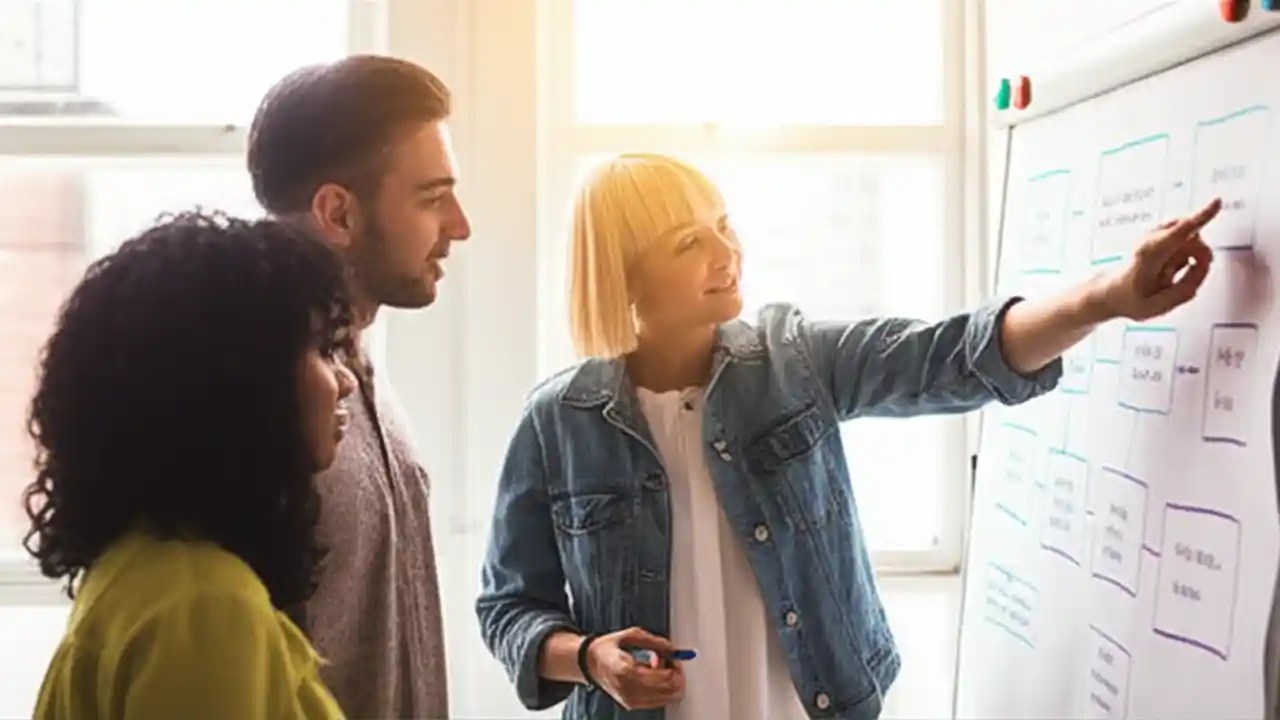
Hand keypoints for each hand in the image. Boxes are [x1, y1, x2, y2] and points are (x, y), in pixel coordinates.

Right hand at [586, 627, 685, 709]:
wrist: (590, 664)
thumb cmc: (608, 648)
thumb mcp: (629, 635)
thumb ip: (653, 641)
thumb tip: (673, 649)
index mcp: (626, 670)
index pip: (665, 677)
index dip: (675, 664)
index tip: (672, 654)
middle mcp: (629, 689)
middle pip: (671, 691)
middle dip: (676, 674)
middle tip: (669, 659)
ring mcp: (630, 700)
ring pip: (668, 697)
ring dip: (669, 681)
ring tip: (657, 665)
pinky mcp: (632, 705)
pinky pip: (659, 700)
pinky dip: (661, 687)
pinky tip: (651, 674)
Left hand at [1089, 198, 1220, 321]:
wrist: (1111, 292)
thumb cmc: (1130, 298)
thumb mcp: (1157, 306)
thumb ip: (1185, 290)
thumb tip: (1201, 269)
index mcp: (1149, 255)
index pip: (1180, 231)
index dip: (1201, 217)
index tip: (1216, 203)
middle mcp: (1150, 240)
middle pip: (1191, 235)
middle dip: (1201, 253)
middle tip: (1194, 273)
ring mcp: (1153, 236)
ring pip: (1189, 237)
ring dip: (1192, 255)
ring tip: (1173, 275)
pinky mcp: (1157, 236)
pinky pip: (1183, 239)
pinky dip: (1186, 254)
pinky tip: (1171, 269)